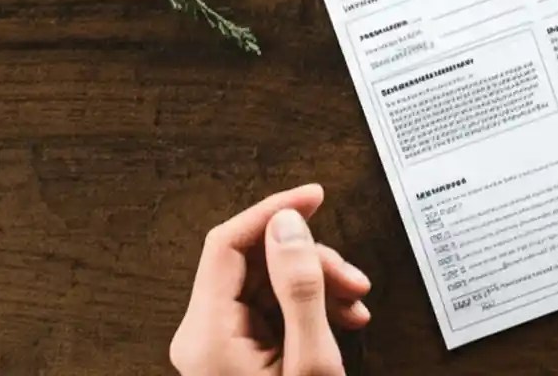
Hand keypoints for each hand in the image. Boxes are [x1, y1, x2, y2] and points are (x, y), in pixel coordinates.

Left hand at [169, 184, 371, 375]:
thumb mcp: (311, 359)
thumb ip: (299, 291)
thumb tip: (288, 224)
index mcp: (208, 334)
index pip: (226, 243)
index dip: (273, 211)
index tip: (313, 197)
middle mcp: (204, 334)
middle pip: (254, 262)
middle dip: (310, 262)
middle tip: (350, 278)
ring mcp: (220, 342)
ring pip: (268, 281)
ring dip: (317, 284)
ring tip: (353, 304)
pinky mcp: (238, 350)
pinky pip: (273, 306)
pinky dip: (310, 306)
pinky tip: (341, 318)